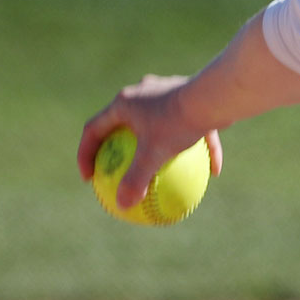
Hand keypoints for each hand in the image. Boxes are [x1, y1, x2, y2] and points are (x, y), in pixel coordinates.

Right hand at [77, 74, 223, 211]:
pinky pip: (193, 127)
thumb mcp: (153, 155)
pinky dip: (200, 148)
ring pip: (159, 124)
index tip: (90, 178)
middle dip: (120, 148)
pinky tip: (214, 172)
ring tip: (163, 170)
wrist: (214, 96)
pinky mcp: (193, 98)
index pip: (93, 129)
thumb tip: (122, 205)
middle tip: (120, 172)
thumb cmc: (178, 122)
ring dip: (162, 147)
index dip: (86, 154)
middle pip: (122, 125)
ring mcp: (168, 93)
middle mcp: (142, 93)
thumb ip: (136, 180)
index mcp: (124, 102)